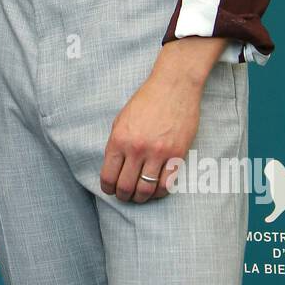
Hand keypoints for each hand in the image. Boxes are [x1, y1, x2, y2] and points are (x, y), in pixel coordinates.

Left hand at [99, 37, 226, 201]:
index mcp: (119, 140)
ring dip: (141, 198)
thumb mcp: (121, 120)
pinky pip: (166, 184)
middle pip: (126, 187)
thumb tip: (113, 168)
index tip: (111, 190)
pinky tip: (156, 189)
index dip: (108, 188)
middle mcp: (136, 149)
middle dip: (123, 196)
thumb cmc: (146, 101)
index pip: (108, 176)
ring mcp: (158, 153)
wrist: (174, 86)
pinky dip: (159, 192)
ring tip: (140, 196)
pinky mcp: (176, 154)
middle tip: (126, 196)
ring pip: (146, 190)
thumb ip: (116, 145)